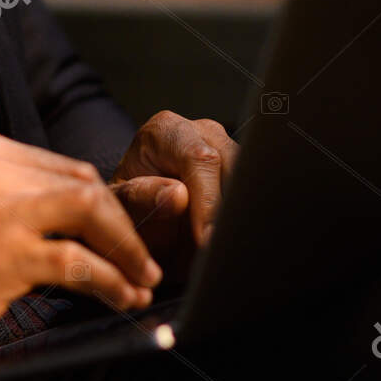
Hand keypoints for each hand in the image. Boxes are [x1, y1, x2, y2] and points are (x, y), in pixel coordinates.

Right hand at [0, 134, 162, 358]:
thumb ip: (37, 199)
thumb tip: (114, 209)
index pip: (72, 169)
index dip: (111, 205)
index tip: (131, 235)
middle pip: (87, 188)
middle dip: (126, 229)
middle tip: (146, 262)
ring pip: (89, 214)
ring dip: (126, 253)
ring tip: (142, 281)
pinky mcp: (1, 254)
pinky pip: (75, 262)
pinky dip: (109, 281)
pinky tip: (121, 297)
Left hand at [109, 110, 239, 276]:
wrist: (141, 222)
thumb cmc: (129, 209)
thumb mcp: (121, 207)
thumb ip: (141, 197)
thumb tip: (178, 195)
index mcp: (167, 131)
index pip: (199, 158)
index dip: (207, 201)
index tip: (206, 238)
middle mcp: (202, 132)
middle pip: (235, 166)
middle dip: (230, 211)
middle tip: (220, 249)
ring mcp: (228, 149)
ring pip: (254, 181)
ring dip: (242, 216)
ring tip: (227, 249)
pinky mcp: (246, 171)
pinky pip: (259, 194)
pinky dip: (250, 218)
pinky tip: (237, 240)